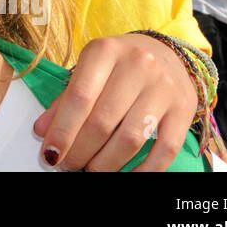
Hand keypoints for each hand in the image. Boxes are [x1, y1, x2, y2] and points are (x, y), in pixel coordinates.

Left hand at [33, 34, 195, 171]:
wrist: (165, 53)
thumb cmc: (117, 64)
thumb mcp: (88, 69)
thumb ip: (65, 98)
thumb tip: (42, 130)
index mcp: (105, 51)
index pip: (79, 97)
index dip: (63, 131)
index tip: (51, 154)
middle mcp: (138, 65)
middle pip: (103, 121)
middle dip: (81, 151)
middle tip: (69, 165)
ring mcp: (164, 87)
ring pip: (132, 138)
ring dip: (107, 163)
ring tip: (92, 170)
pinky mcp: (184, 108)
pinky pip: (166, 149)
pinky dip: (144, 171)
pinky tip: (125, 175)